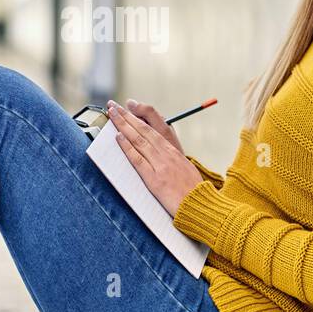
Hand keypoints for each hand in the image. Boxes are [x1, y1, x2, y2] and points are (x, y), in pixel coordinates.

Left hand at [106, 99, 203, 215]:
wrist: (200, 206)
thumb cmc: (192, 190)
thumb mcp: (184, 168)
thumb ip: (170, 158)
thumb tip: (157, 151)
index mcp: (173, 150)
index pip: (152, 128)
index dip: (138, 116)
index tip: (128, 107)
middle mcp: (166, 154)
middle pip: (143, 130)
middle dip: (126, 116)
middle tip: (113, 106)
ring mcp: (160, 165)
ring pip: (139, 140)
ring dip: (123, 126)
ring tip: (112, 115)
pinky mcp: (155, 179)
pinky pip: (138, 159)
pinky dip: (127, 147)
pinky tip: (118, 138)